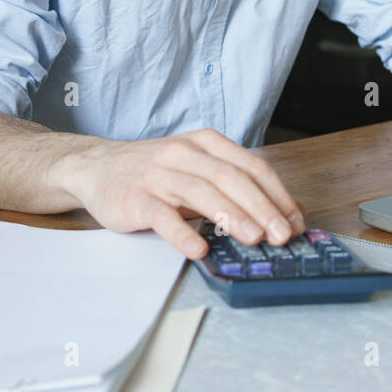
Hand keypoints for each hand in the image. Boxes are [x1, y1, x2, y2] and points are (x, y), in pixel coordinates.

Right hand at [58, 128, 305, 258]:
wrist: (97, 167)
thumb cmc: (156, 172)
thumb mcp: (199, 170)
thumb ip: (238, 187)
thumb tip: (289, 212)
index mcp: (206, 144)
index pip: (250, 167)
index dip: (276, 194)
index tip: (295, 221)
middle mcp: (184, 154)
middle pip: (231, 178)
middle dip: (261, 207)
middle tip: (282, 235)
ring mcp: (158, 174)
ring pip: (201, 192)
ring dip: (231, 215)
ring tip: (254, 238)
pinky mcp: (135, 197)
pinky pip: (162, 215)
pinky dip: (182, 232)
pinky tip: (200, 248)